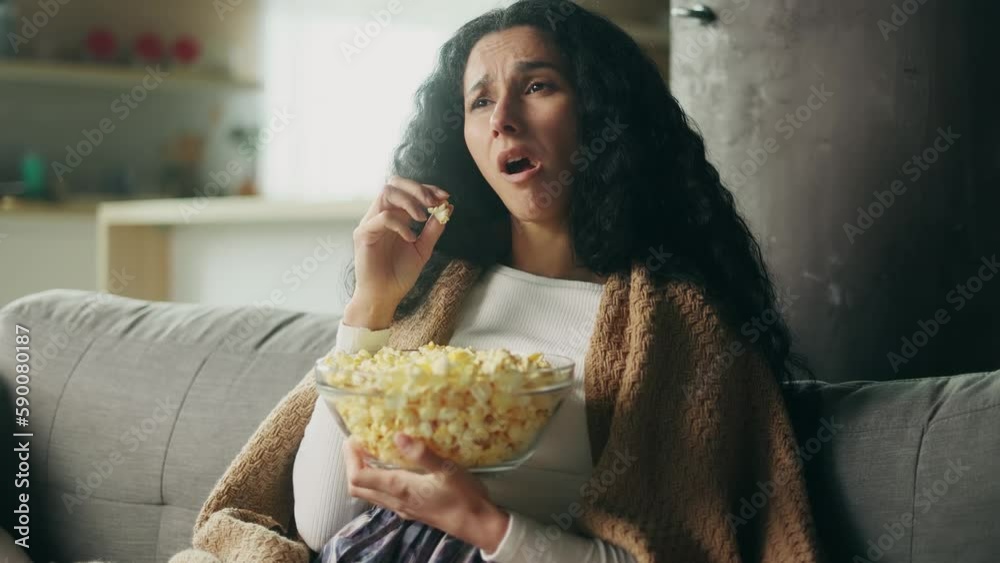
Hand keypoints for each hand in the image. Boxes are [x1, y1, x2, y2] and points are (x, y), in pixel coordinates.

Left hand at [343, 433, 509, 551]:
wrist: (476, 524)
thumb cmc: (463, 496)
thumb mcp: (446, 469)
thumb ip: (421, 453)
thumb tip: (397, 435)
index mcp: (399, 488)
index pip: (359, 476)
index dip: (350, 457)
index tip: (353, 438)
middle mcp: (395, 500)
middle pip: (357, 487)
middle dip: (351, 464)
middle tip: (356, 444)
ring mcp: (402, 508)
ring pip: (369, 494)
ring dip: (362, 474)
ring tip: (369, 453)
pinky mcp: (410, 510)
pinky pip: (382, 497)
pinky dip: (377, 482)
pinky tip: (390, 469)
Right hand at [346, 176, 450, 328]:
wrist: (384, 297)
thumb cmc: (400, 275)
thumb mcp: (423, 249)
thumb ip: (434, 228)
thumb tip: (448, 206)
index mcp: (395, 216)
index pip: (407, 189)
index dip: (427, 188)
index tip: (445, 196)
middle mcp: (381, 215)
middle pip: (394, 183)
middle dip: (418, 188)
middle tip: (434, 202)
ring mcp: (370, 223)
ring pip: (386, 193)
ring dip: (409, 202)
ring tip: (423, 218)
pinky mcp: (364, 234)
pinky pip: (383, 218)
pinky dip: (400, 224)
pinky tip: (411, 238)